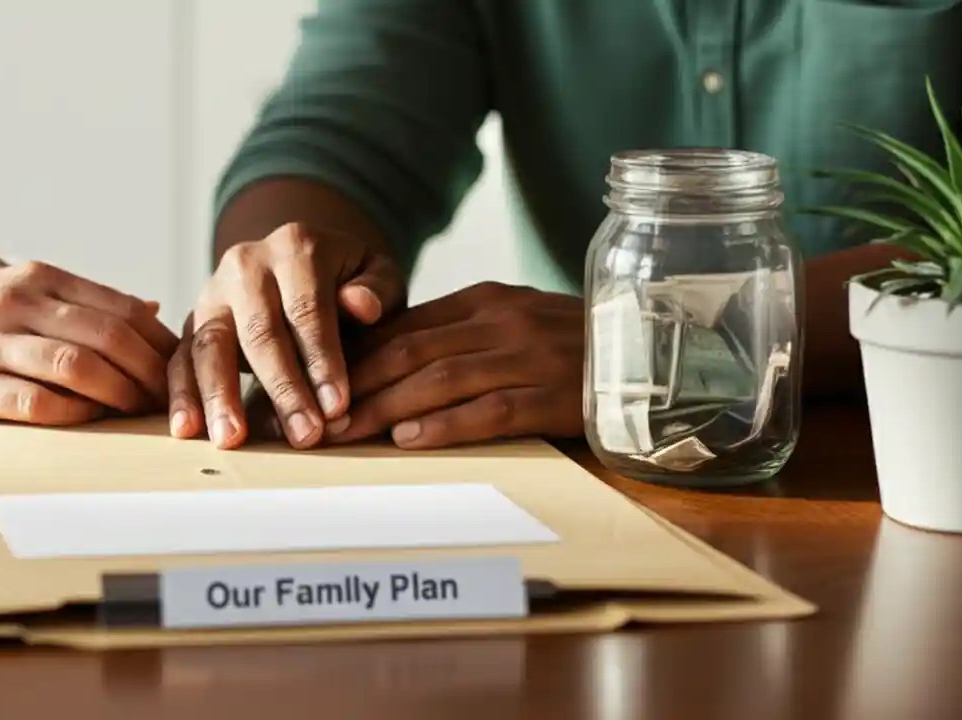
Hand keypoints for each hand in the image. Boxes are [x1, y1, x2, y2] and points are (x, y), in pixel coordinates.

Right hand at [0, 261, 177, 424]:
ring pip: (78, 367)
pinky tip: (91, 422)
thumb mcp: (14, 288)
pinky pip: (34, 401)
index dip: (158, 343)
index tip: (181, 369)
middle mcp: (15, 303)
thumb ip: (78, 298)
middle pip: (108, 337)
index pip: (120, 308)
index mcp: (35, 277)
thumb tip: (149, 306)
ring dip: (120, 394)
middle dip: (150, 372)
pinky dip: (72, 413)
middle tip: (171, 400)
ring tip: (139, 413)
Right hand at [167, 222, 404, 448]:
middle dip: (283, 389)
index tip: (337, 408)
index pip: (307, 310)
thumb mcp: (377, 275)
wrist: (305, 268)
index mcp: (295, 247)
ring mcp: (212, 293)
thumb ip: (376, 290)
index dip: (322, 361)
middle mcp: (246, 264)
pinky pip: (179, 358)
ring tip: (233, 439)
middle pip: (259, 332)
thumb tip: (362, 306)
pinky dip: (180, 395)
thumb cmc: (349, 282)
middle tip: (303, 436)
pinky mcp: (191, 322)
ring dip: (221, 396)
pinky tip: (186, 429)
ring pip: (210, 344)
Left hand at [327, 282, 583, 448]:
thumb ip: (455, 335)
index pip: (402, 328)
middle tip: (312, 419)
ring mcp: (530, 358)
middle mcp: (502, 323)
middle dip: (353, 387)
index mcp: (485, 301)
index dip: (349, 358)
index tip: (308, 385)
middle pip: (410, 354)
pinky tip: (409, 438)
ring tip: (345, 433)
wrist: (653, 349)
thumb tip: (381, 359)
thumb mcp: (511, 322)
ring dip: (384, 408)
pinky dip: (445, 424)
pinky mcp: (556, 396)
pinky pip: (491, 411)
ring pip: (441, 381)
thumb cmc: (568, 343)